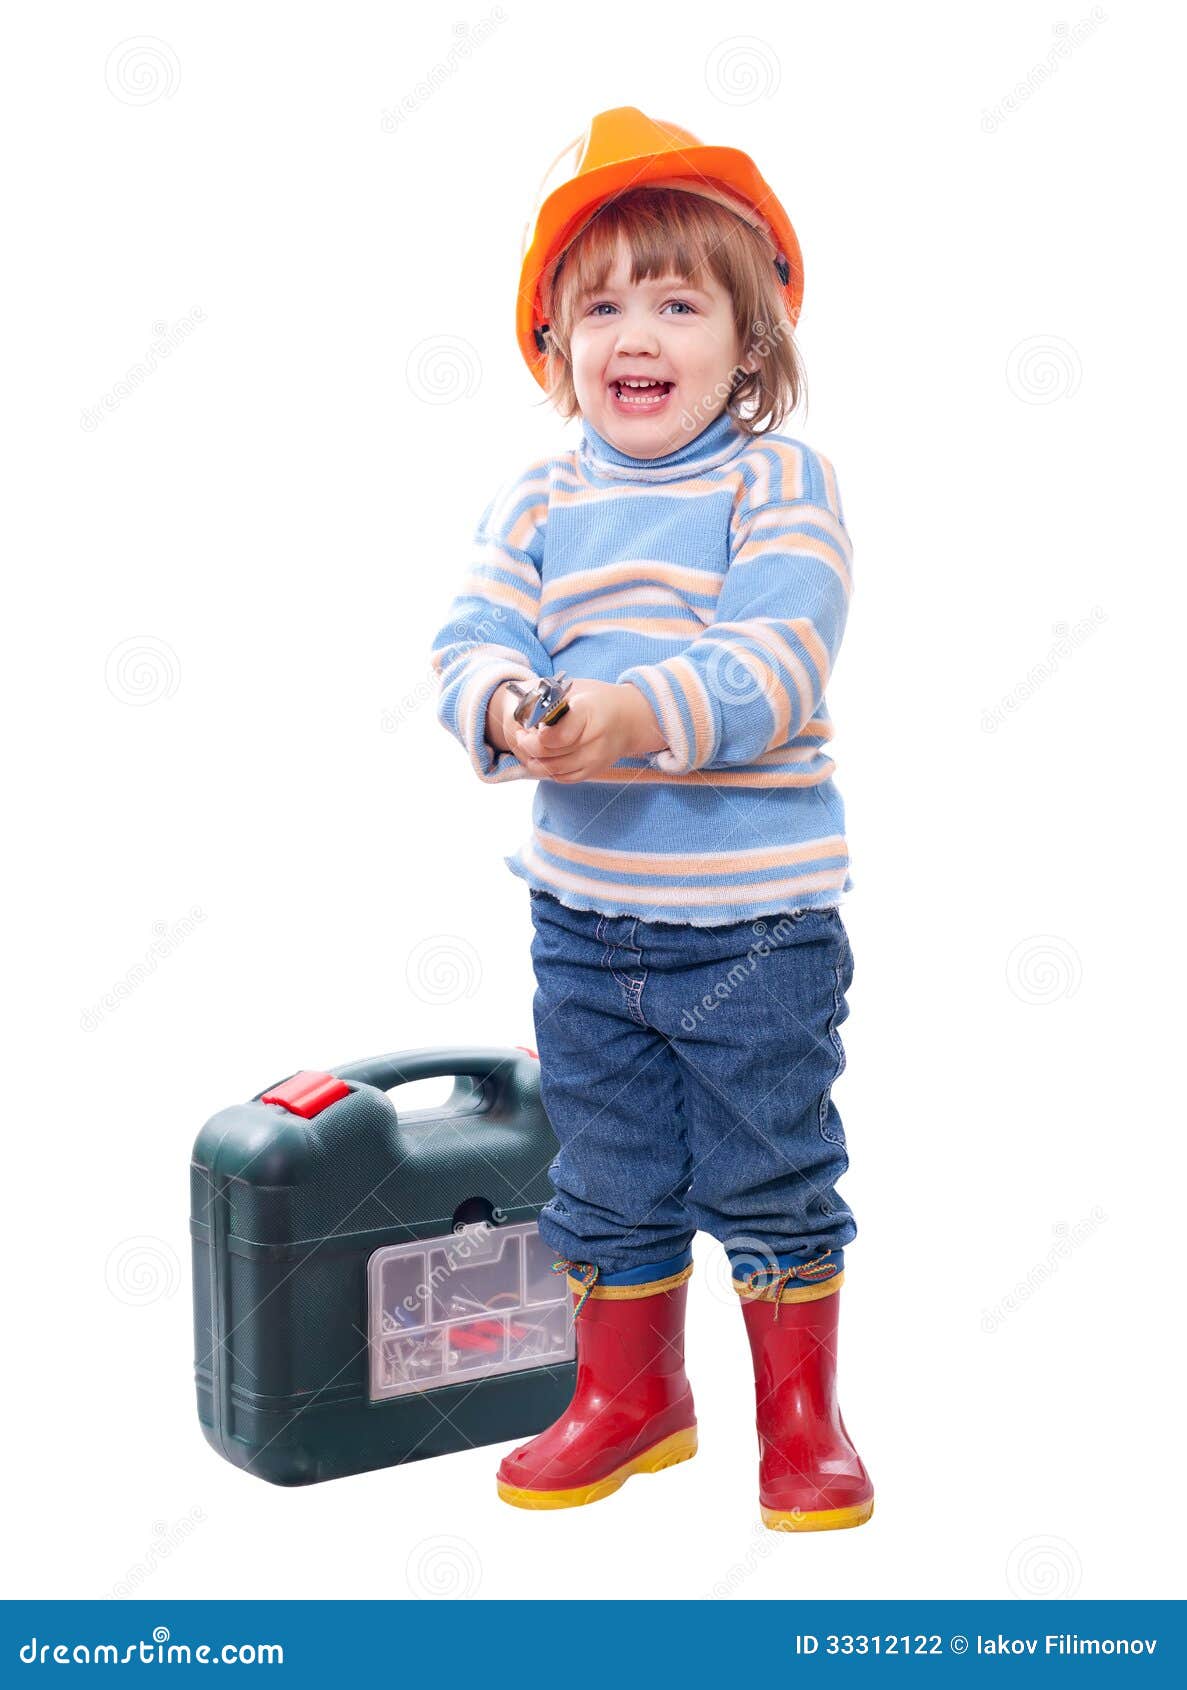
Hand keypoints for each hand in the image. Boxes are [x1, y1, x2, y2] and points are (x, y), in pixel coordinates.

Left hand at [505, 679, 666, 781]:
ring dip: (534, 761)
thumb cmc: (598, 700)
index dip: (536, 736)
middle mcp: (594, 739)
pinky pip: (563, 778)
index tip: (526, 728)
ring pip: (553, 769)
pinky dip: (548, 770)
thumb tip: (521, 710)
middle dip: (528, 747)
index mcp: (589, 713)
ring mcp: (595, 759)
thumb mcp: (577, 690)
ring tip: (528, 748)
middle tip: (521, 736)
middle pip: (550, 753)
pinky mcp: (593, 771)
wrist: (630, 719)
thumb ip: (550, 700)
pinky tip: (542, 759)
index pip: (557, 736)